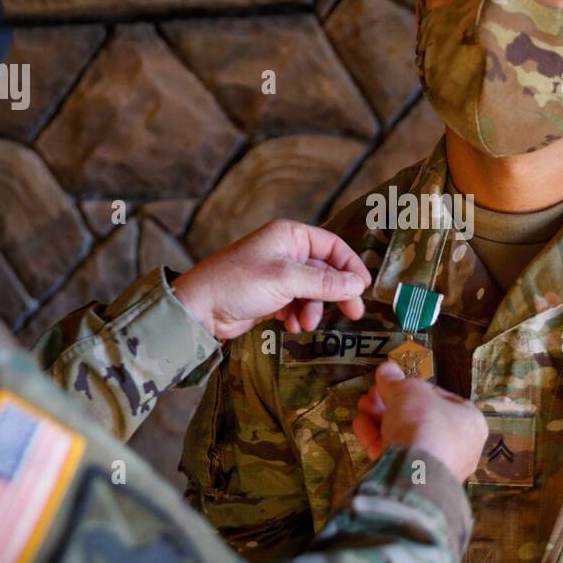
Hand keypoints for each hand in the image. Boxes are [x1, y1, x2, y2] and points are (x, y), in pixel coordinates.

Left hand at [171, 219, 370, 339]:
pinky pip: (297, 305)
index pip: (333, 245)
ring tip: (305, 324)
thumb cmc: (238, 283)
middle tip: (353, 314)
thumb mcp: (286, 280)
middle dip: (336, 293)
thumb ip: (324, 283)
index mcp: (290, 236)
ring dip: (313, 309)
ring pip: (312, 292)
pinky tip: (290, 326)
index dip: (351, 265)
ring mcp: (278, 275)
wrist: (199, 310)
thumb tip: (358, 285)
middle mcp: (286, 252)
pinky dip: (297, 316)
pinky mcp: (271, 297)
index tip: (364, 288)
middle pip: (325, 271)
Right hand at [353, 361, 487, 481]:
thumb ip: (395, 381)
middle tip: (372, 395)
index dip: (415, 388)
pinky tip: (360, 426)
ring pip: (407, 438)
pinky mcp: (417, 481)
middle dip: (392, 405)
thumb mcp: (407, 391)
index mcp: (469, 420)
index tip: (394, 384)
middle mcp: (459, 445)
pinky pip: (398, 456)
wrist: (416, 472)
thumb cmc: (424, 422)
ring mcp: (438, 466)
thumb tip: (386, 369)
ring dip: (381, 420)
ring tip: (362, 407)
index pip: (442, 399)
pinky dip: (379, 440)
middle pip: (420, 419)